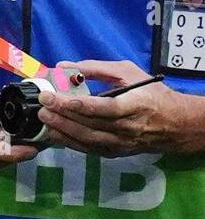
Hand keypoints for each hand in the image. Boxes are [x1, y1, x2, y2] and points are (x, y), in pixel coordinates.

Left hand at [38, 60, 197, 156]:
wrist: (175, 124)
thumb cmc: (151, 93)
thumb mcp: (128, 72)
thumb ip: (96, 68)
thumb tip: (64, 66)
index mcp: (135, 105)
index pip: (106, 108)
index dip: (80, 105)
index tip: (57, 98)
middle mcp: (128, 127)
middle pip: (91, 123)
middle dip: (63, 114)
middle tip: (42, 104)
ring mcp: (121, 143)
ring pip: (87, 138)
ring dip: (62, 129)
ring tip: (44, 117)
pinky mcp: (115, 152)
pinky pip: (88, 148)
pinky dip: (69, 141)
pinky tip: (54, 132)